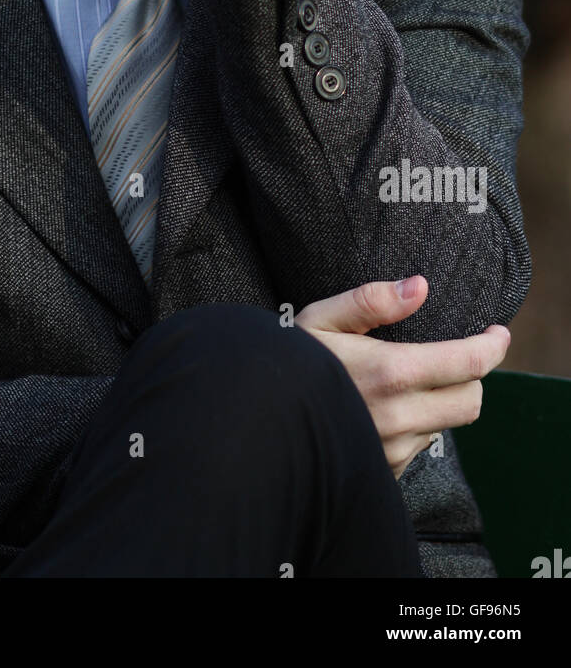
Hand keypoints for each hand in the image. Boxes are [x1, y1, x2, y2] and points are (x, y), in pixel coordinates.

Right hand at [293, 275, 510, 479]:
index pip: (468, 364)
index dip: (492, 346)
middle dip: (473, 376)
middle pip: (471, 401)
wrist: (257, 418)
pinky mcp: (383, 470)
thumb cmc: (288, 361)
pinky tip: (385, 406)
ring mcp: (393, 449)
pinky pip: (420, 445)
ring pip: (446, 424)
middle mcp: (399, 417)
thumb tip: (419, 286)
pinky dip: (417, 423)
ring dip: (442, 401)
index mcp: (390, 373)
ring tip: (408, 380)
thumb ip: (372, 300)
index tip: (498, 332)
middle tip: (457, 355)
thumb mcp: (320, 318)